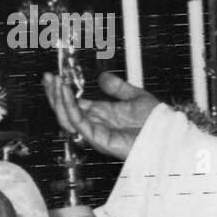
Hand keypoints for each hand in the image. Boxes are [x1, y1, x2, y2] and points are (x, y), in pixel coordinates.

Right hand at [42, 71, 159, 160]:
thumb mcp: (135, 96)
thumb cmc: (158, 122)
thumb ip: (117, 87)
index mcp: (102, 114)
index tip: (53, 76)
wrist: (168, 134)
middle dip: (54, 94)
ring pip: (67, 118)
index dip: (61, 90)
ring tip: (55, 83)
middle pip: (66, 111)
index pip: (73, 103)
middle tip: (48, 78)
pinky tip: (66, 93)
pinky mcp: (99, 139)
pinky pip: (79, 124)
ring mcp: (97, 132)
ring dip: (58, 100)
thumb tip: (102, 77)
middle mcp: (97, 124)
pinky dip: (70, 108)